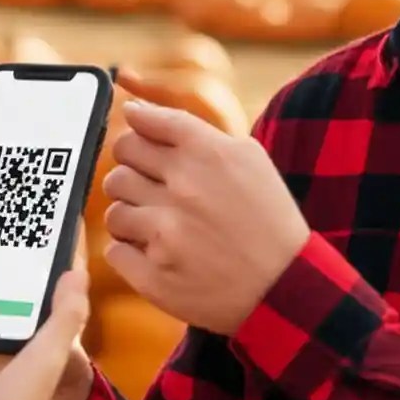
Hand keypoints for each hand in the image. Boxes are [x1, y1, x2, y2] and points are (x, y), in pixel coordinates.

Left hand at [103, 100, 309, 335]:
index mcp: (208, 154)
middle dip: (132, 166)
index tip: (137, 127)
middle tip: (150, 182)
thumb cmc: (269, 221)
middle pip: (122, 158)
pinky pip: (115, 251)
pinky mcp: (153, 274)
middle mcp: (183, 188)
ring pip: (114, 207)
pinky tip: (158, 253)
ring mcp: (165, 233)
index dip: (138, 123)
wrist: (285, 287)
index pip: (146, 123)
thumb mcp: (251, 160)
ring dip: (131, 214)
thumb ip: (197, 132)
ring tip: (158, 225)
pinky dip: (131, 252)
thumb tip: (139, 113)